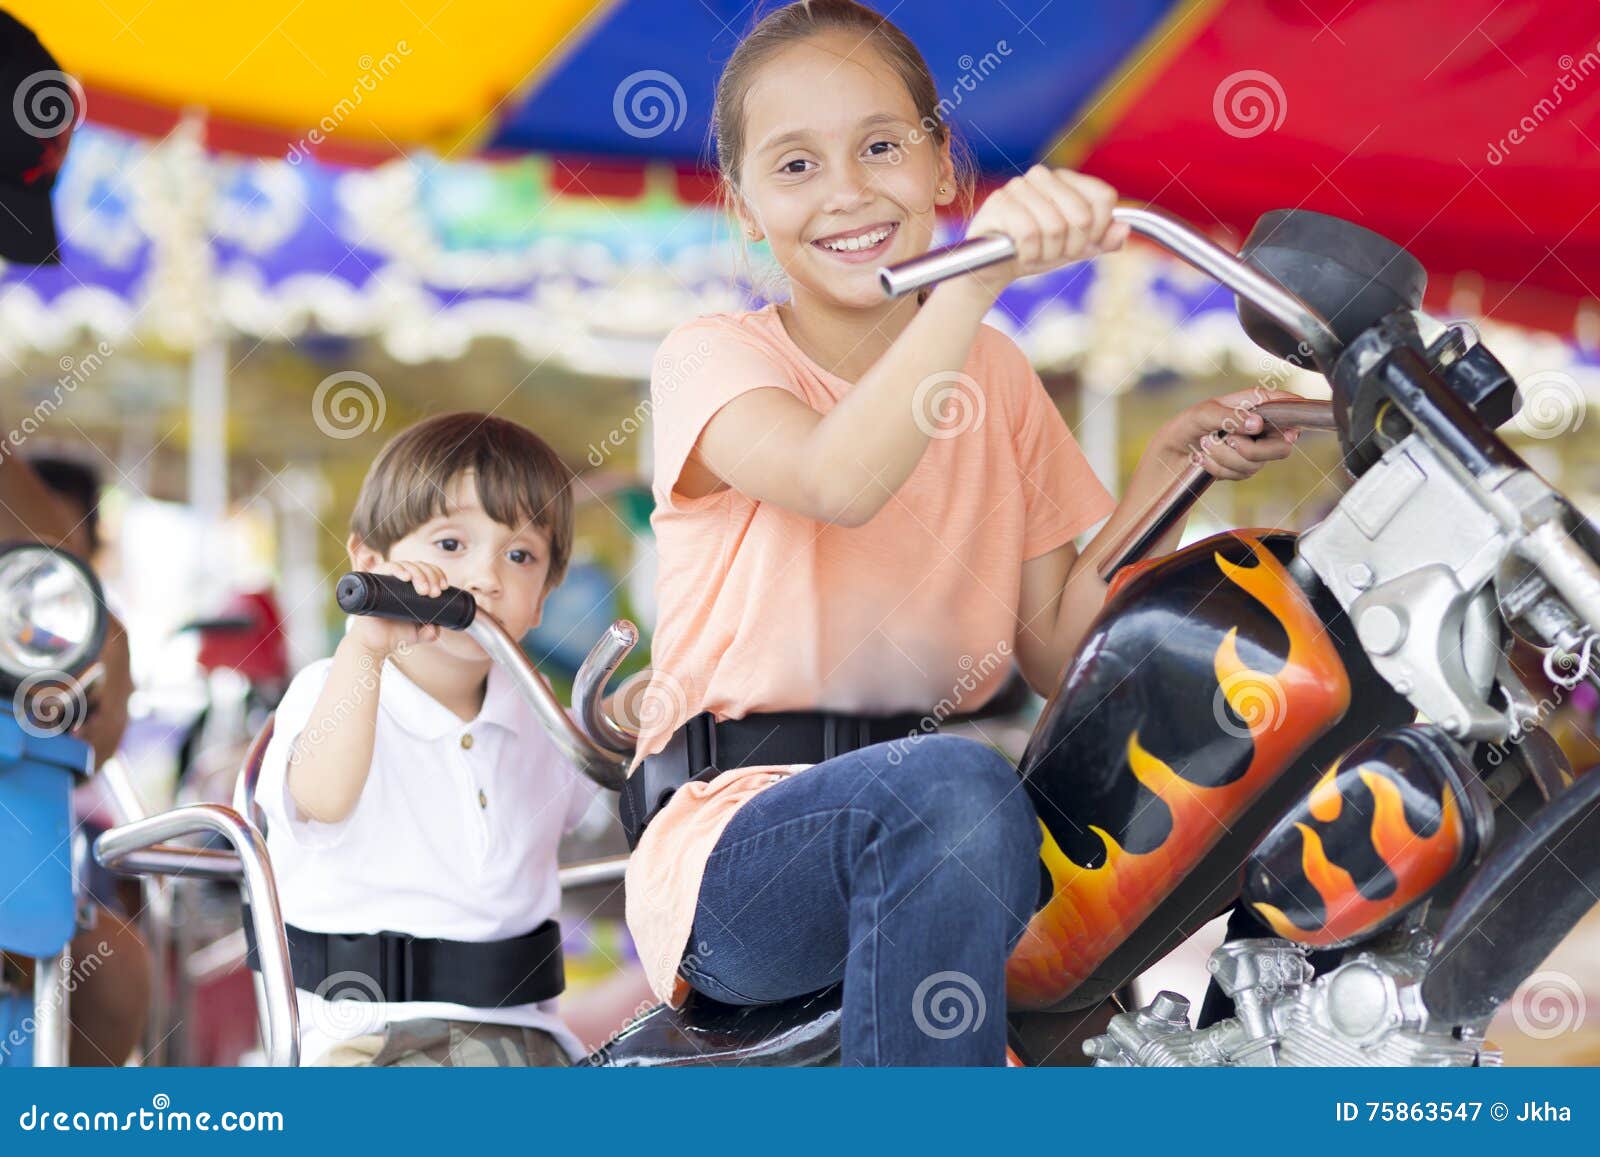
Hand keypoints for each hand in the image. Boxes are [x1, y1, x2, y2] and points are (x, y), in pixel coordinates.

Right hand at [345, 558, 447, 656]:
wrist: (374, 644)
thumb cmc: (395, 635)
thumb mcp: (419, 633)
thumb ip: (431, 632)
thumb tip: (435, 628)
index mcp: (411, 585)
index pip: (427, 570)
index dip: (437, 574)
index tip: (443, 588)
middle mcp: (398, 579)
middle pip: (419, 566)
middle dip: (431, 576)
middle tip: (434, 593)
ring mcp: (386, 578)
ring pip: (406, 565)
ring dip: (419, 574)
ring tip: (424, 591)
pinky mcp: (373, 581)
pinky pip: (386, 567)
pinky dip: (399, 569)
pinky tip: (406, 577)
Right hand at [958, 166, 1129, 298]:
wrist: (993, 267)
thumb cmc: (1036, 251)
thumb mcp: (1075, 248)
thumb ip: (1102, 240)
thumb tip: (1124, 229)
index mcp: (1066, 180)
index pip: (1103, 197)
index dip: (1100, 229)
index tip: (1084, 244)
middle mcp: (1042, 176)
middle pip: (1082, 216)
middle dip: (1072, 247)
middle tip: (1055, 253)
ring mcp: (1018, 187)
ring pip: (1055, 227)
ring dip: (1047, 253)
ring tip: (1035, 254)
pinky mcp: (998, 203)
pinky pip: (1029, 235)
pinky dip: (1029, 255)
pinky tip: (1020, 254)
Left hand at [1152, 389, 1303, 481]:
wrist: (1172, 453)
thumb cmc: (1188, 425)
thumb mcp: (1204, 414)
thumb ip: (1231, 417)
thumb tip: (1257, 424)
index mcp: (1254, 403)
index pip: (1285, 403)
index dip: (1295, 413)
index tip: (1289, 429)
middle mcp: (1260, 426)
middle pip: (1282, 446)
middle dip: (1251, 449)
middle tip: (1227, 439)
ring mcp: (1254, 448)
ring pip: (1257, 463)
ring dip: (1225, 457)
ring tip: (1206, 445)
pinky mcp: (1244, 467)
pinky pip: (1241, 473)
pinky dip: (1219, 467)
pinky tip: (1206, 459)